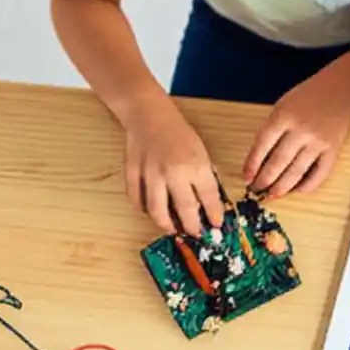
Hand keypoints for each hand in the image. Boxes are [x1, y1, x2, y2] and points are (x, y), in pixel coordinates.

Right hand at [123, 102, 224, 236]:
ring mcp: (151, 175)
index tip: (217, 225)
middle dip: (193, 227)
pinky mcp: (133, 174)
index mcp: (195, 166)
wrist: (150, 116)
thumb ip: (204, 177)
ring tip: (174, 229)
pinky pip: (137, 201)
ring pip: (157, 211)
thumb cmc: (179, 133)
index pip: (208, 199)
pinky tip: (153, 213)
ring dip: (167, 225)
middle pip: (184, 211)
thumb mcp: (202, 153)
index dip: (214, 215)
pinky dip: (144, 210)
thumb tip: (209, 202)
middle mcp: (173, 173)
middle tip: (196, 233)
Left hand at [244, 74, 349, 198]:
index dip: (252, 164)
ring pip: (296, 172)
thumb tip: (260, 159)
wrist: (341, 88)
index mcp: (284, 116)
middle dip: (265, 180)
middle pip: (278, 162)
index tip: (246, 177)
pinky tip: (297, 190)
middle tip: (257, 189)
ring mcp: (318, 142)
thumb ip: (272, 129)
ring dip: (282, 187)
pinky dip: (307, 186)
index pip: (262, 145)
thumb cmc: (310, 95)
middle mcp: (301, 130)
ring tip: (273, 194)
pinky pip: (319, 174)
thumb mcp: (283, 105)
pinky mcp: (333, 150)